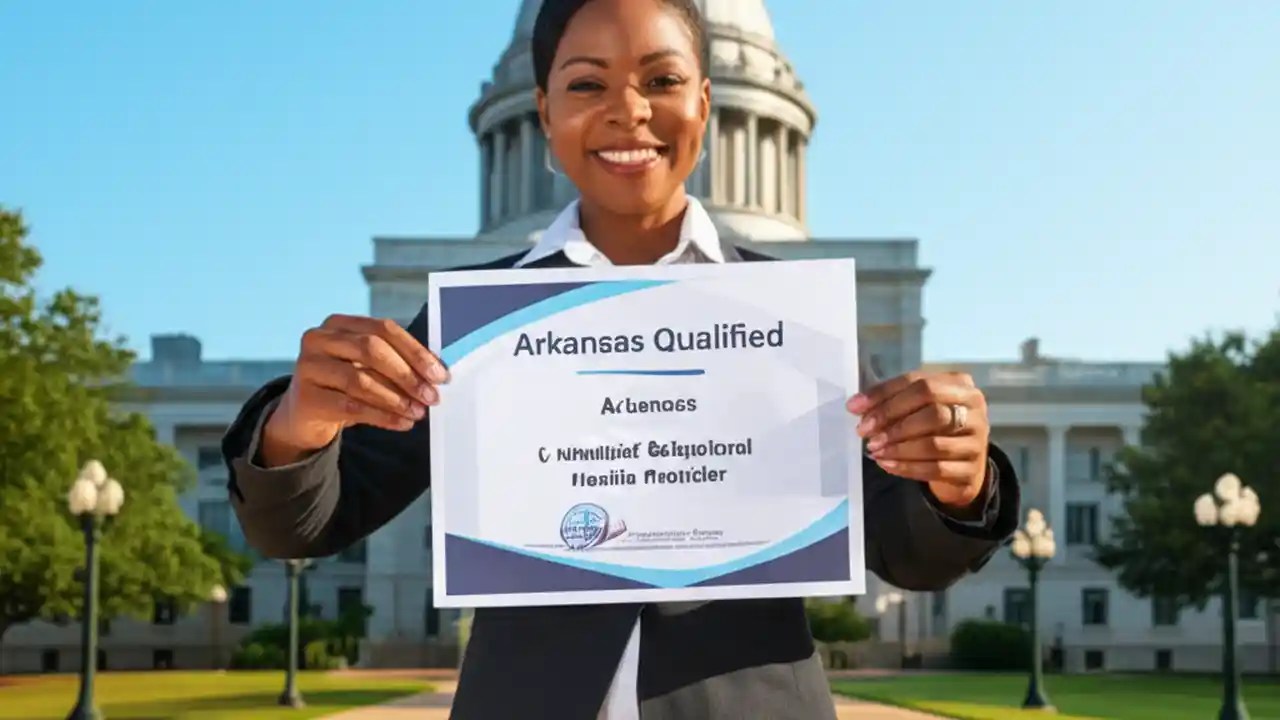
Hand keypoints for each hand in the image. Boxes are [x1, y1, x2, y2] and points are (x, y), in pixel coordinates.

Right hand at [261, 314, 448, 466]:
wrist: (304, 415)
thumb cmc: (343, 385)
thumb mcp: (365, 367)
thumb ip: (394, 362)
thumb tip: (435, 374)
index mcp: (338, 324)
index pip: (383, 329)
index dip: (415, 351)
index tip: (440, 374)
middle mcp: (319, 339)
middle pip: (372, 350)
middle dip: (407, 375)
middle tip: (431, 396)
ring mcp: (308, 367)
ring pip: (361, 380)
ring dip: (397, 399)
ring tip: (418, 412)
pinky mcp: (306, 398)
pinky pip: (351, 407)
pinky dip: (382, 417)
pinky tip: (401, 423)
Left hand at [846, 371, 989, 508]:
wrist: (964, 466)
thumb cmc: (935, 428)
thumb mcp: (918, 408)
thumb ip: (891, 402)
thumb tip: (856, 405)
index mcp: (959, 385)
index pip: (919, 383)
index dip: (885, 395)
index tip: (855, 408)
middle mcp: (974, 409)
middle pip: (931, 410)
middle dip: (893, 422)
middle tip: (865, 433)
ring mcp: (977, 440)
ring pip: (933, 444)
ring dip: (898, 448)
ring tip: (875, 450)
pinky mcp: (972, 469)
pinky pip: (936, 469)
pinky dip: (907, 467)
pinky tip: (887, 464)